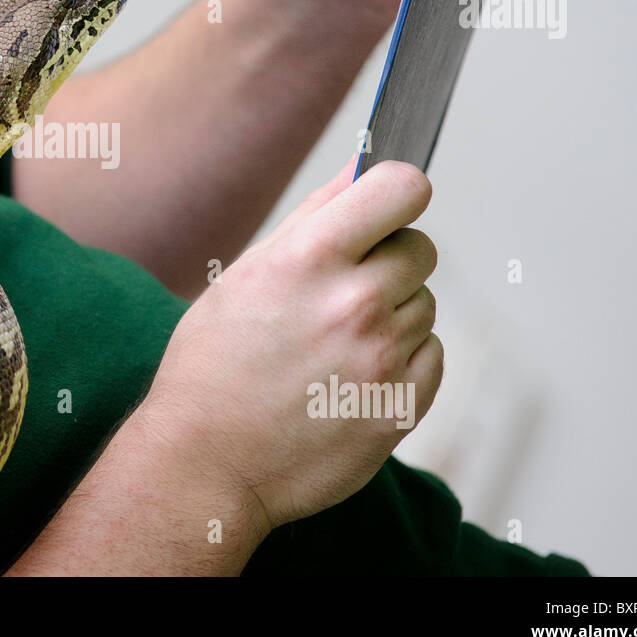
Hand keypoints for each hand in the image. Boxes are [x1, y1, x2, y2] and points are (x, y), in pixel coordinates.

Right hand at [134, 156, 443, 532]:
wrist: (204, 464)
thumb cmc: (212, 365)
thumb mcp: (245, 274)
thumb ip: (312, 219)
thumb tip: (363, 173)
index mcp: (310, 257)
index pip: (404, 186)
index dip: (397, 194)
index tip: (384, 210)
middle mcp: (354, 302)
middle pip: (421, 248)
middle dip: (389, 262)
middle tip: (342, 293)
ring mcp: (383, 358)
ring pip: (424, 305)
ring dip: (391, 315)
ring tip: (333, 347)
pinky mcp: (401, 407)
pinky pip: (431, 356)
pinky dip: (402, 361)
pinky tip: (350, 377)